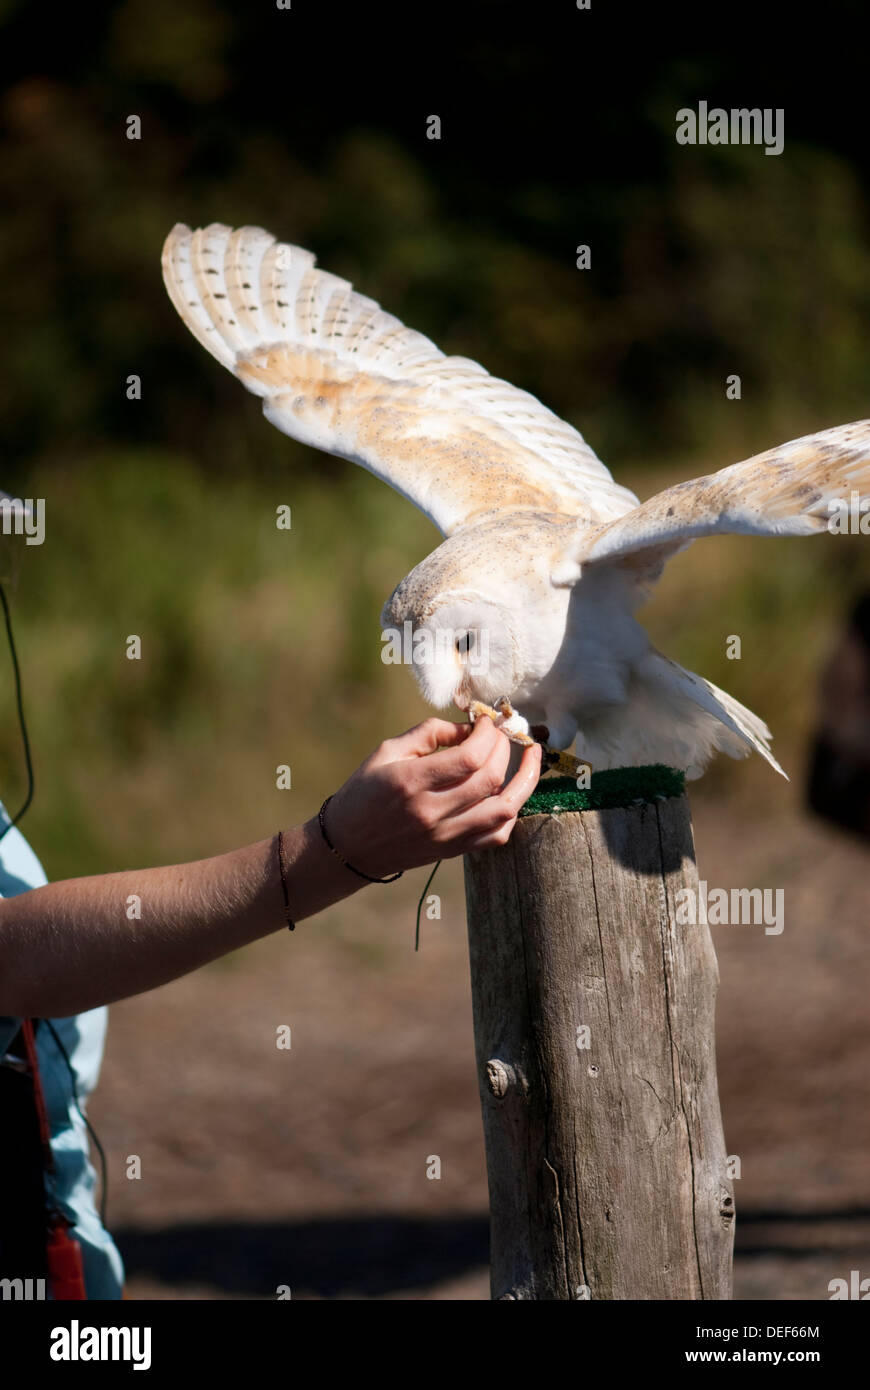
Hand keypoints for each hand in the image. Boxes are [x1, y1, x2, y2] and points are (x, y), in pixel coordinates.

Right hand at [323, 717, 541, 876]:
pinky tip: (513, 791)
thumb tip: (469, 726)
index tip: (486, 720)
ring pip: (503, 810)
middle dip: (504, 748)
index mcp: (410, 782)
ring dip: (524, 781)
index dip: (487, 734)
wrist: (348, 847)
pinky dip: (512, 812)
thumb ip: (429, 734)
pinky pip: (497, 836)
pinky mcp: (452, 851)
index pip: (468, 756)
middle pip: (489, 779)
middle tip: (502, 733)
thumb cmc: (364, 792)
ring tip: (531, 757)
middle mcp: (431, 812)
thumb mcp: (387, 752)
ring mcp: (444, 836)